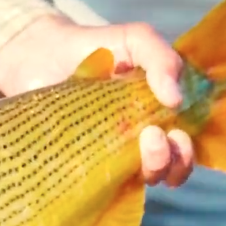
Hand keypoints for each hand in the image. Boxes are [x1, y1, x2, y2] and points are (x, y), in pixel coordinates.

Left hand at [0, 15, 194, 187]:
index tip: (176, 132)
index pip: (184, 147)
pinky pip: (99, 185)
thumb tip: (177, 100)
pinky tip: (103, 168)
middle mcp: (138, 141)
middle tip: (154, 136)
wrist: (38, 54)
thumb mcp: (135, 40)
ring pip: (138, 180)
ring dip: (150, 170)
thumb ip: (162, 59)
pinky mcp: (79, 163)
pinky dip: (107, 182)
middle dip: (172, 162)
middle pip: (168, 170)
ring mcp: (109, 155)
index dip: (187, 150)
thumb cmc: (92, 47)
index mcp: (159, 117)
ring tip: (141, 144)